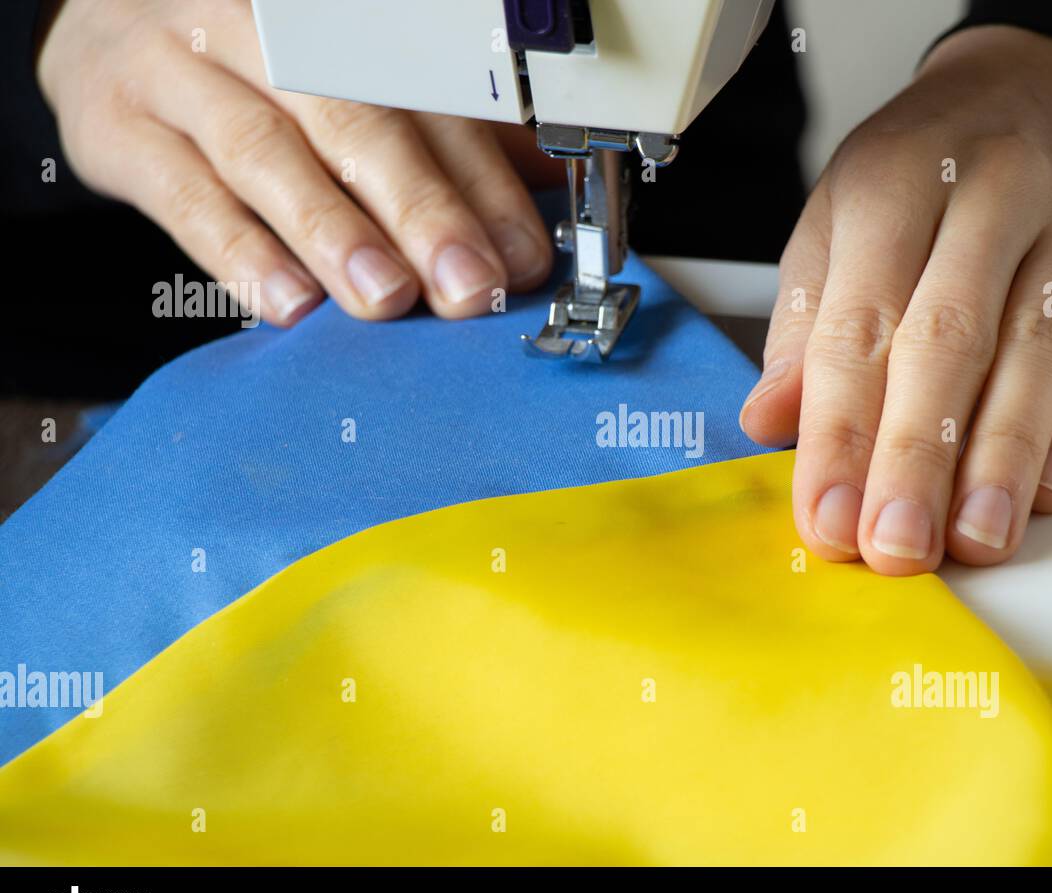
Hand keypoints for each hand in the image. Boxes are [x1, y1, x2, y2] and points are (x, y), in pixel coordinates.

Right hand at [37, 0, 556, 324]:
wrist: (105, 34)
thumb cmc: (251, 73)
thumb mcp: (345, 86)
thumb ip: (438, 138)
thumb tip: (542, 192)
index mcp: (339, 25)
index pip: (427, 104)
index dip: (483, 185)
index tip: (521, 259)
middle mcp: (264, 34)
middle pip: (357, 122)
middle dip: (422, 211)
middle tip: (467, 286)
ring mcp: (184, 74)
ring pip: (268, 153)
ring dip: (334, 232)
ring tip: (386, 297)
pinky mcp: (120, 128)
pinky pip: (185, 193)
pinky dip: (240, 252)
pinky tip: (288, 302)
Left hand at [741, 26, 1051, 574]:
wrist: (1043, 91)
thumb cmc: (925, 169)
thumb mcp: (837, 222)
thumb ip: (804, 326)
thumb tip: (771, 421)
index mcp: (897, 180)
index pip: (860, 327)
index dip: (839, 432)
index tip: (826, 515)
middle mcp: (995, 193)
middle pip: (950, 342)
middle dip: (917, 456)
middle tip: (896, 544)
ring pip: (1039, 353)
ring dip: (1003, 460)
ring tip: (973, 538)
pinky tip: (1047, 490)